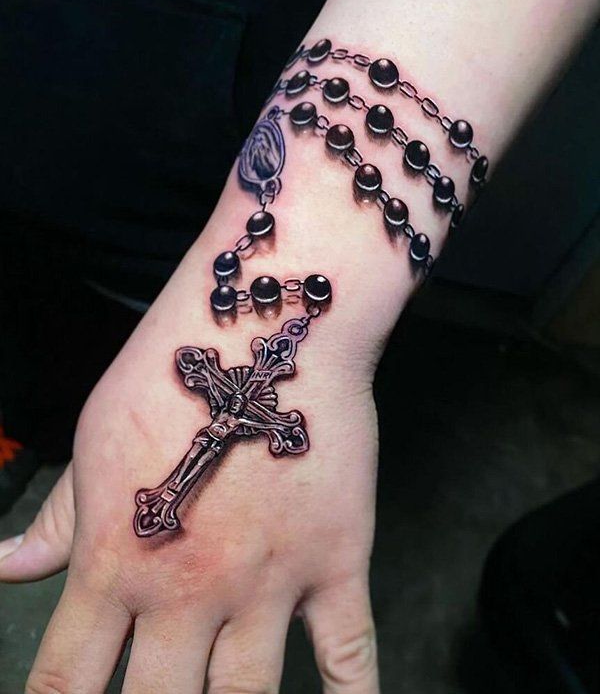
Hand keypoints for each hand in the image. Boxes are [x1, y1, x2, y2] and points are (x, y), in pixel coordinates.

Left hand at [0, 285, 379, 692]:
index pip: (65, 679)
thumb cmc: (176, 374)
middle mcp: (188, 587)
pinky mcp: (336, 561)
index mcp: (118, 558)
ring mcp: (267, 581)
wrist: (267, 328)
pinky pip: (349, 652)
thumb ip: (60, 516)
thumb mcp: (98, 438)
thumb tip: (6, 567)